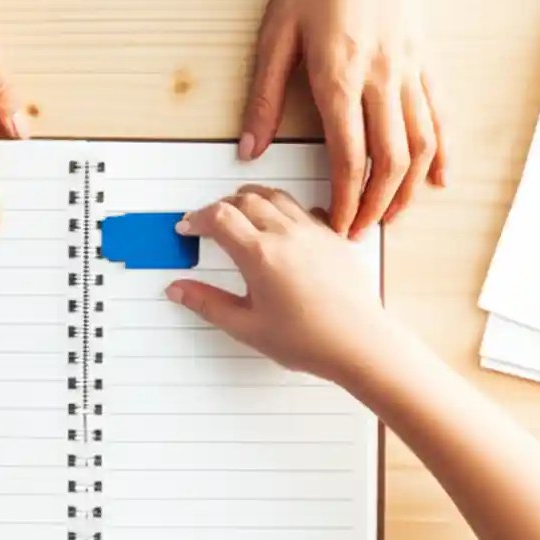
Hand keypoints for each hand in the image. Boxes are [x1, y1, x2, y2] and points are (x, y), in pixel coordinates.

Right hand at [164, 186, 398, 382]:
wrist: (360, 344)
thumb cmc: (310, 340)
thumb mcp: (246, 327)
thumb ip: (208, 304)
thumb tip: (180, 290)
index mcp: (260, 255)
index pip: (219, 218)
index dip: (197, 219)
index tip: (189, 229)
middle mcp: (286, 235)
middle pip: (244, 199)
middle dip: (219, 206)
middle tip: (209, 223)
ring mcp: (312, 233)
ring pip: (275, 196)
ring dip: (250, 199)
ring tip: (240, 213)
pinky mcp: (332, 239)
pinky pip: (304, 208)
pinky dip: (283, 209)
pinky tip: (281, 225)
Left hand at [240, 0, 445, 238]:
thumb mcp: (276, 34)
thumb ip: (265, 96)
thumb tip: (250, 147)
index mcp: (340, 76)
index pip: (348, 156)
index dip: (345, 198)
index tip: (337, 223)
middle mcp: (382, 78)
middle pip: (390, 160)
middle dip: (376, 205)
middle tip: (361, 230)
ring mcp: (410, 69)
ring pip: (420, 143)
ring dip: (409, 187)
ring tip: (394, 214)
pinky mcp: (425, 59)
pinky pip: (439, 114)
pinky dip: (441, 150)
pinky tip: (438, 175)